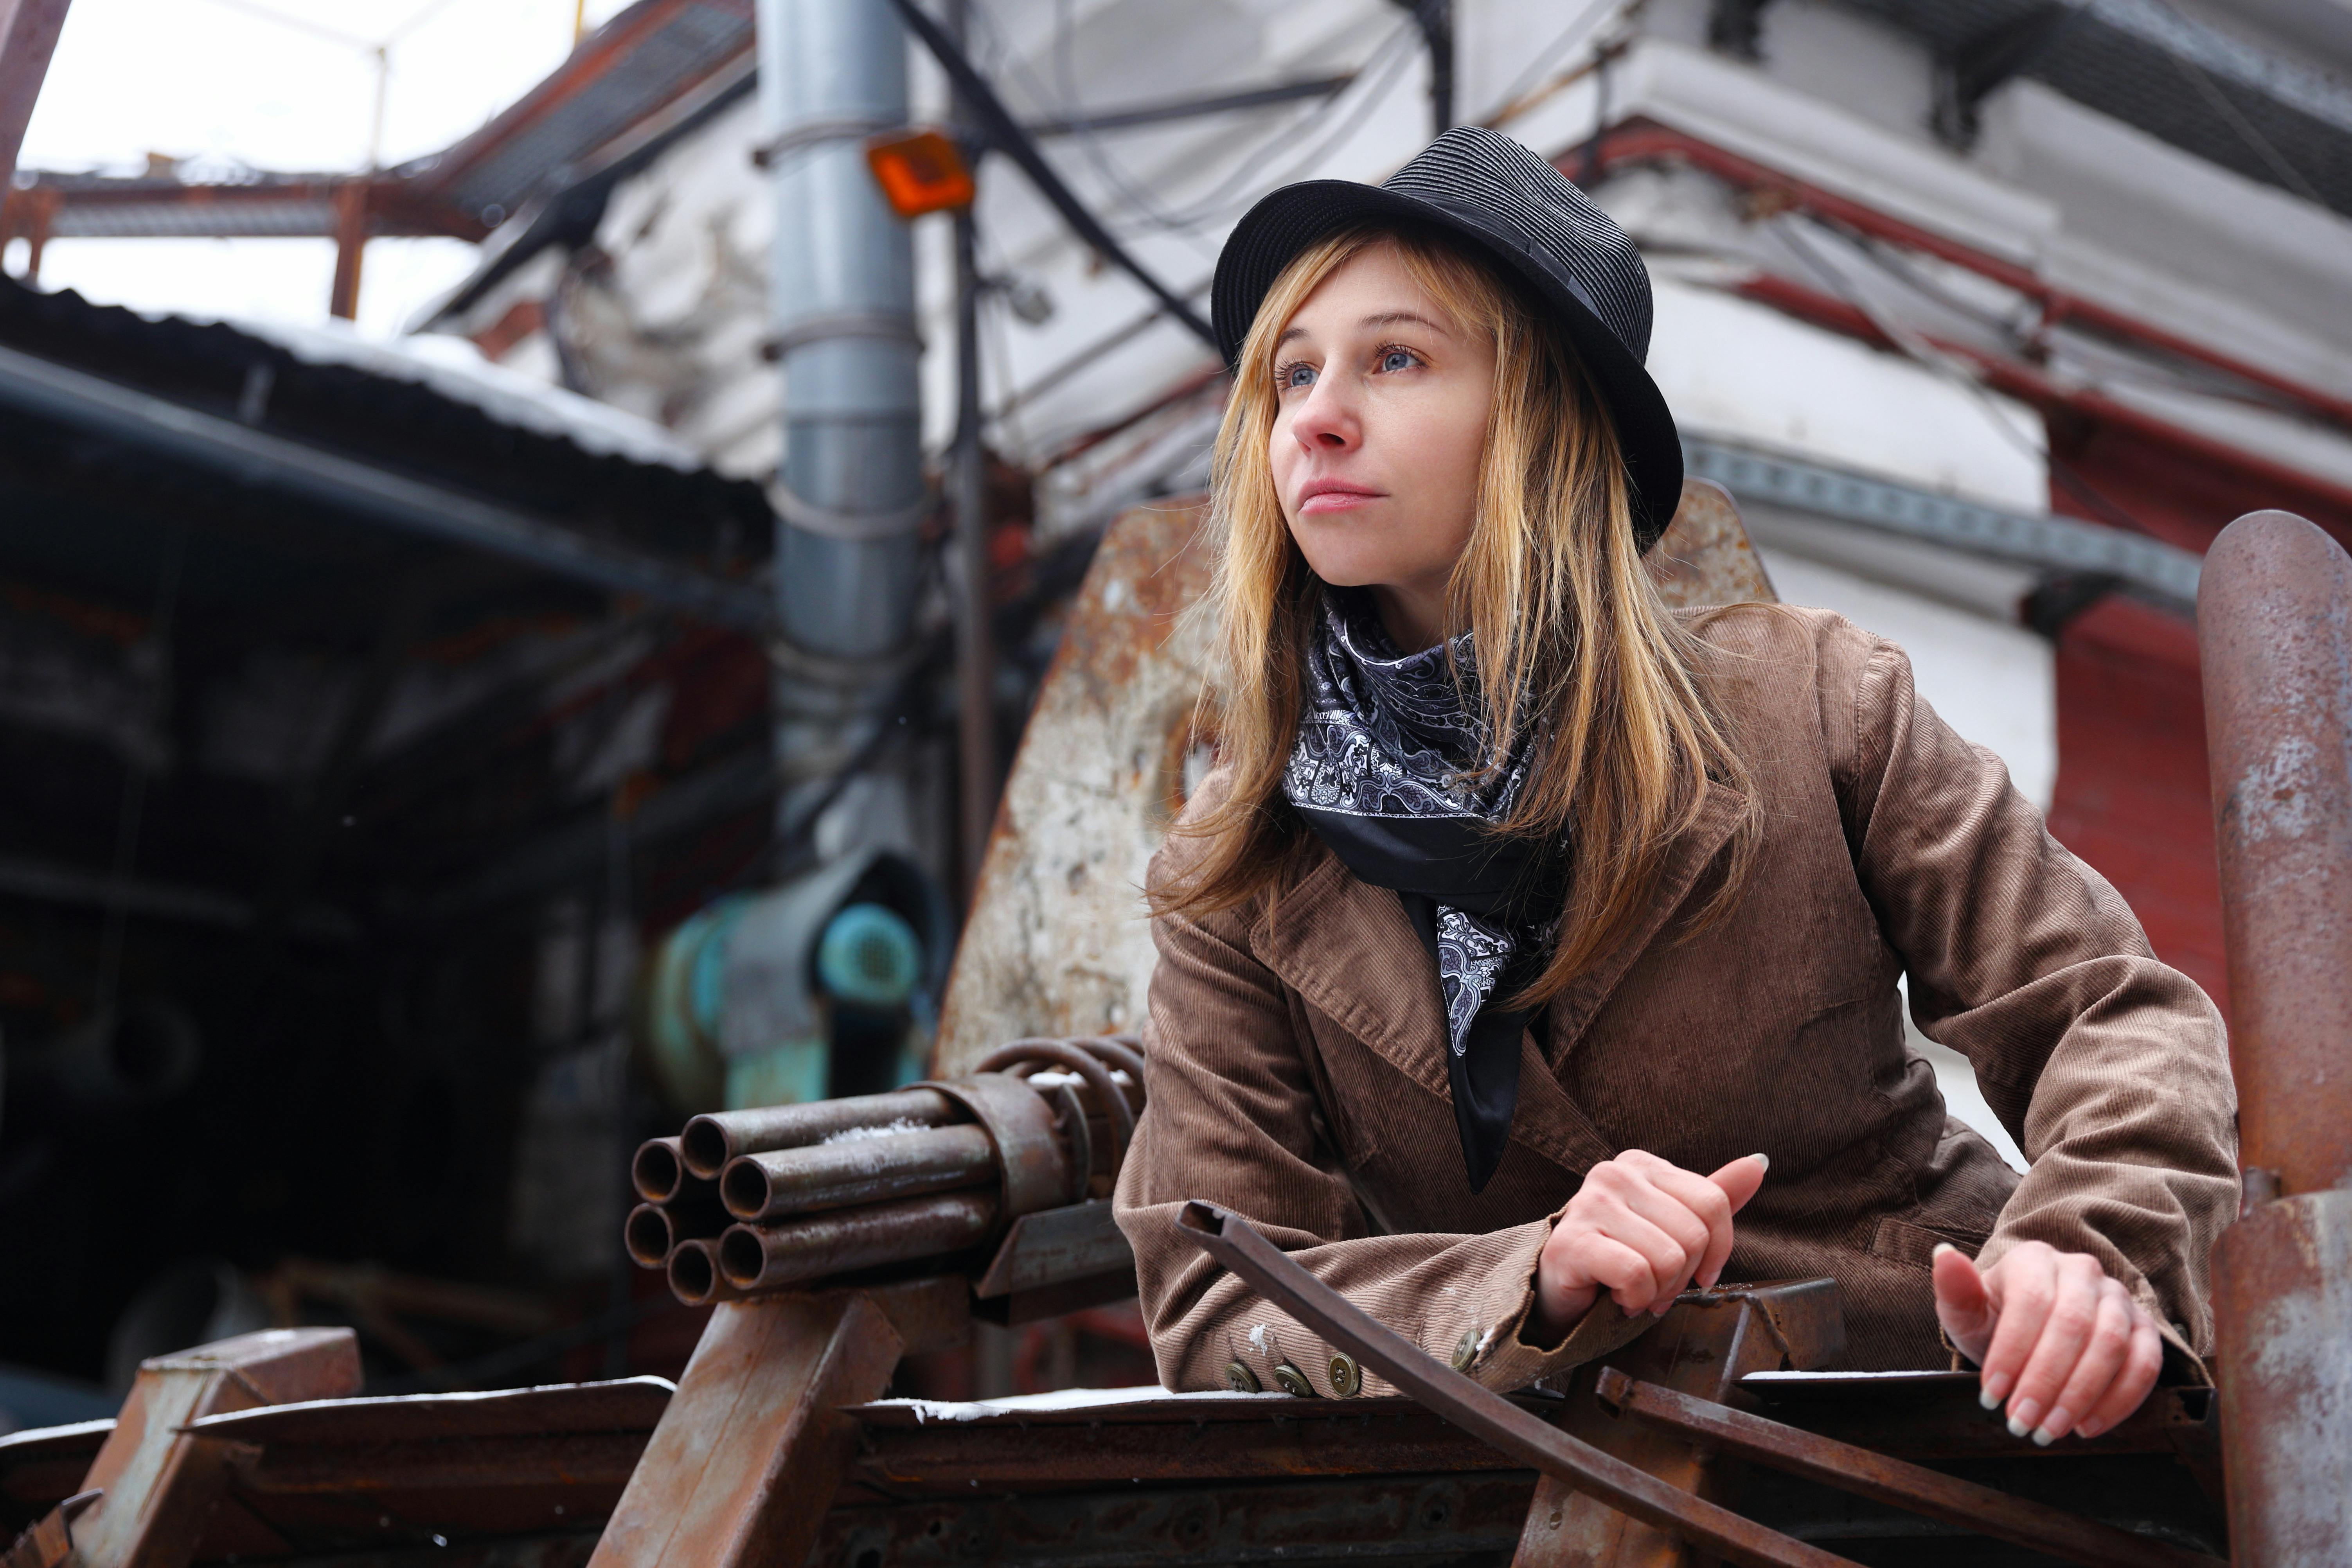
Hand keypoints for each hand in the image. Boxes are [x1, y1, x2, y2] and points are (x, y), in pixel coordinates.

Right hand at [1534, 1150, 1768, 1337]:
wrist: (1558, 1293)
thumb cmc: (1619, 1259)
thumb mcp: (1672, 1226)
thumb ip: (1714, 1197)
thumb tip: (1758, 1163)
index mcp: (1642, 1165)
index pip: (1713, 1202)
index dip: (1717, 1251)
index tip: (1698, 1273)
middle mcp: (1613, 1174)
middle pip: (1694, 1235)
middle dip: (1683, 1277)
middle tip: (1656, 1286)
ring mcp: (1589, 1204)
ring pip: (1669, 1259)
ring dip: (1658, 1292)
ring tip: (1635, 1291)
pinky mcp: (1572, 1242)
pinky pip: (1636, 1275)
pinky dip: (1635, 1299)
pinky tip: (1618, 1296)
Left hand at [1933, 1240, 2162, 1443]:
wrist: (2032, 1326)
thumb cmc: (1996, 1319)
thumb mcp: (1967, 1310)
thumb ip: (1955, 1290)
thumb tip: (1943, 1255)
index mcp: (2033, 1259)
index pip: (2030, 1302)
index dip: (2012, 1353)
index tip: (1990, 1396)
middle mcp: (2081, 1271)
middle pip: (2072, 1326)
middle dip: (2045, 1382)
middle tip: (2022, 1422)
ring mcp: (2117, 1297)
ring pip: (2111, 1345)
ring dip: (2081, 1396)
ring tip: (2050, 1430)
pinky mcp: (2143, 1328)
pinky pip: (2145, 1363)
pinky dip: (2120, 1400)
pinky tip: (2087, 1427)